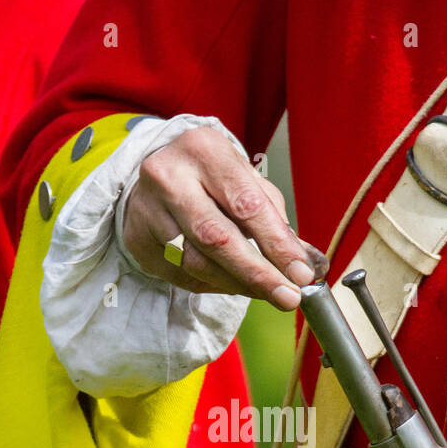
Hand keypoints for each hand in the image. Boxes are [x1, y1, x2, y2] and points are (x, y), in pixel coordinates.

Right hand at [121, 127, 316, 309]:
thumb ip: (275, 220)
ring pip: (197, 263)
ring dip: (238, 284)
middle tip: (287, 297)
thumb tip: (309, 264)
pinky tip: (232, 282)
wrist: (158, 175)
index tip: (301, 274)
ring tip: (264, 291)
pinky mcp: (137, 238)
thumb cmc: (211, 179)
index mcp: (204, 150)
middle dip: (257, 274)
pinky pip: (182, 274)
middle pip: (217, 238)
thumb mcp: (246, 182)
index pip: (246, 205)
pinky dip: (214, 285)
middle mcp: (169, 175)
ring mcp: (147, 208)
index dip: (276, 244)